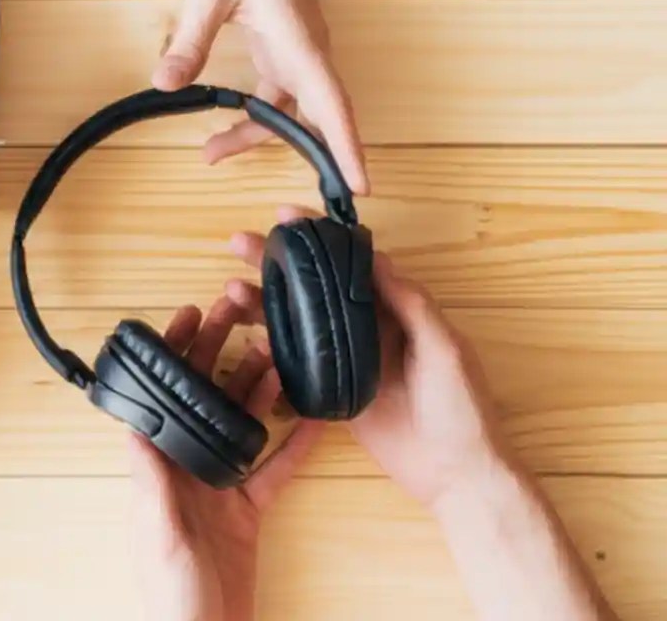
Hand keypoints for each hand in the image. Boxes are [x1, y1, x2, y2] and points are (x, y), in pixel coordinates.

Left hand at [130, 294, 324, 620]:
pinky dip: (293, 443)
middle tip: (239, 313)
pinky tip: (312, 417)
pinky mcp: (248, 509)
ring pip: (242, 424)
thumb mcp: (157, 532)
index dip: (174, 356)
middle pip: (203, 400)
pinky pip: (273, 468)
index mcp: (158, 471)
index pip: (164, 401)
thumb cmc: (172, 593)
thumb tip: (134, 427)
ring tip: (276, 351)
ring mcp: (218, 487)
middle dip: (219, 353)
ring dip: (259, 388)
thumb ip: (150, 480)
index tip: (188, 316)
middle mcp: (186, 471)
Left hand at [153, 0, 368, 193]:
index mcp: (300, 43)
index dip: (346, 148)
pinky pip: (279, 94)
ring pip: (291, 109)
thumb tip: (167, 84)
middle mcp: (308, 53)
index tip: (359, 186)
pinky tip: (223, 123)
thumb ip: (190, 41)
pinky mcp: (285, 48)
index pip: (331, 105)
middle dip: (300, 157)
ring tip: (211, 152)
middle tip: (283, 198)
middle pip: (313, 119)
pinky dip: (256, 114)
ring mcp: (299, 52)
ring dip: (258, 134)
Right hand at [227, 205, 508, 509]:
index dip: (318, 237)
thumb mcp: (445, 349)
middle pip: (315, 287)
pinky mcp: (332, 394)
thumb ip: (411, 305)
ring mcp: (347, 361)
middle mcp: (368, 329)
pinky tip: (245, 338)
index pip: (352, 263)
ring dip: (264, 304)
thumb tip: (375, 258)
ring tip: (230, 290)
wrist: (455, 475)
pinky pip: (295, 366)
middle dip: (276, 263)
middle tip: (240, 243)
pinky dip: (269, 350)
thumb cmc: (462, 409)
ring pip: (298, 322)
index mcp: (397, 310)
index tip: (285, 217)